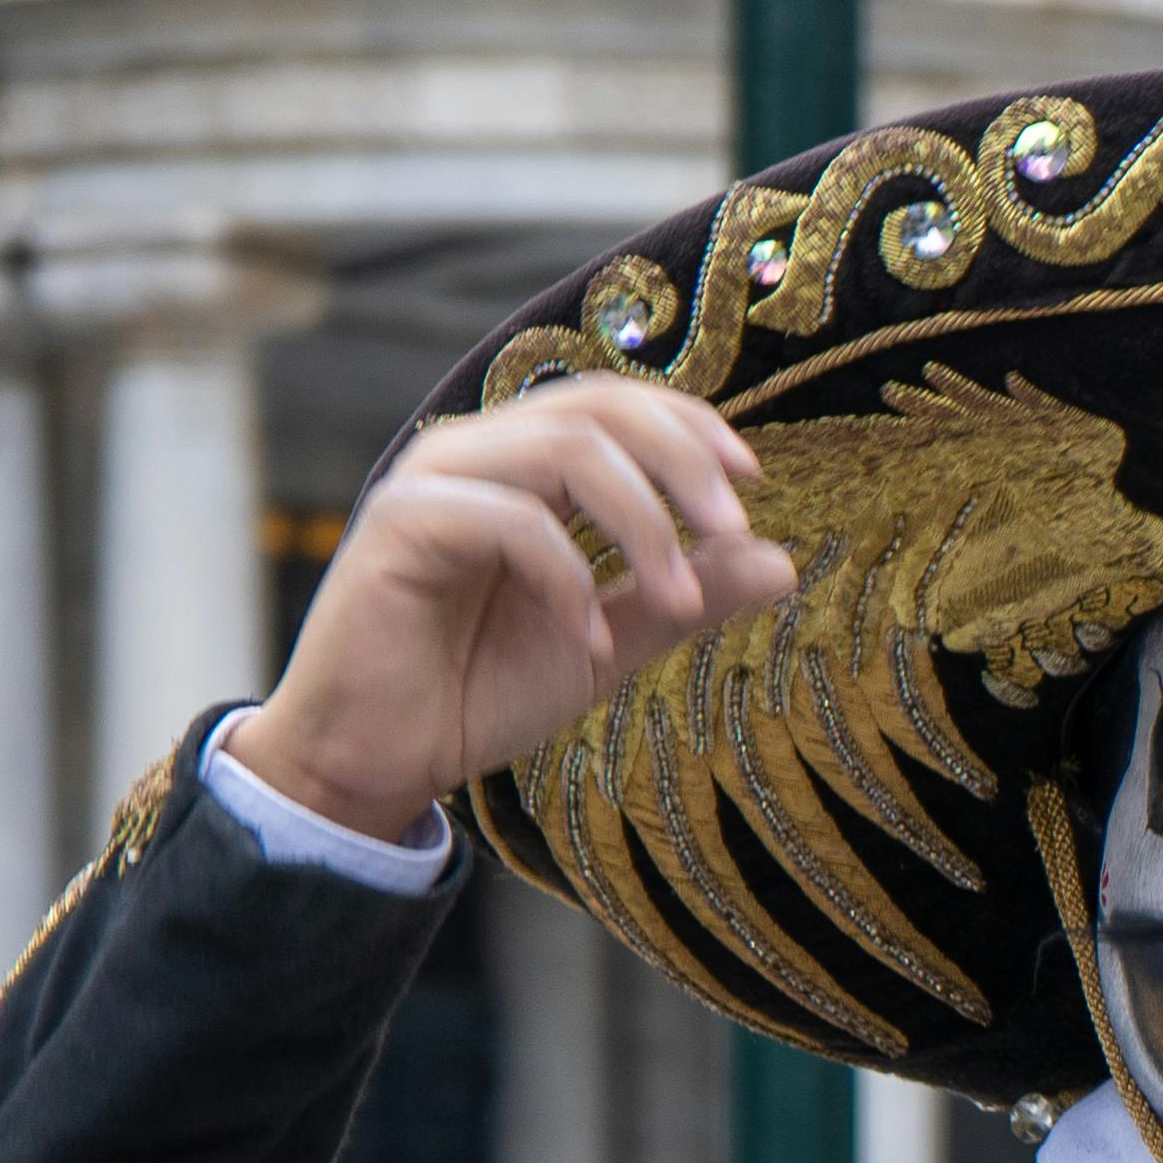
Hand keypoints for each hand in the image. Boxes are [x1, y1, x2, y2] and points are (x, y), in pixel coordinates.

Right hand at [231, 379, 801, 843]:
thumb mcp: (610, 644)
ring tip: (680, 601)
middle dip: (682, 463)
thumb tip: (781, 560)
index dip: (688, 425)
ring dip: (642, 523)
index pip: (612, 405)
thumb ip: (685, 598)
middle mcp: (477, 458)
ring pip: (562, 451)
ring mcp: (434, 483)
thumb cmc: (478, 692)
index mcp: (522, 470)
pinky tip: (590, 641)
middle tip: (735, 531)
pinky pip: (511, 522)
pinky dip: (569, 580)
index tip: (751, 481)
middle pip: (596, 410)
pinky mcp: (401, 525)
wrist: (381, 757)